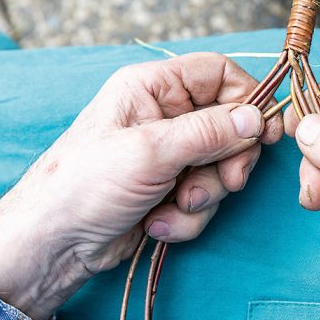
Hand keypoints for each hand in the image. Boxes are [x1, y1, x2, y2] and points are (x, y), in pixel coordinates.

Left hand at [0, 53, 282, 319]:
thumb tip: (257, 117)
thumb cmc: (84, 185)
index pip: (218, 74)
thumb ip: (209, 132)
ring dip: (205, 194)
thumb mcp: (150, 151)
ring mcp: (168, 154)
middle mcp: (163, 115)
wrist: (53, 245)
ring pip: (220, 166)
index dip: (247, 99)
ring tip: (174, 206)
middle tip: (227, 180)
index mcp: (152, 87)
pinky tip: (157, 223)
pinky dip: (187, 216)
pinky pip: (204, 197)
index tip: (266, 132)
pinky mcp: (169, 189)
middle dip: (227, 160)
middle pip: (229, 124)